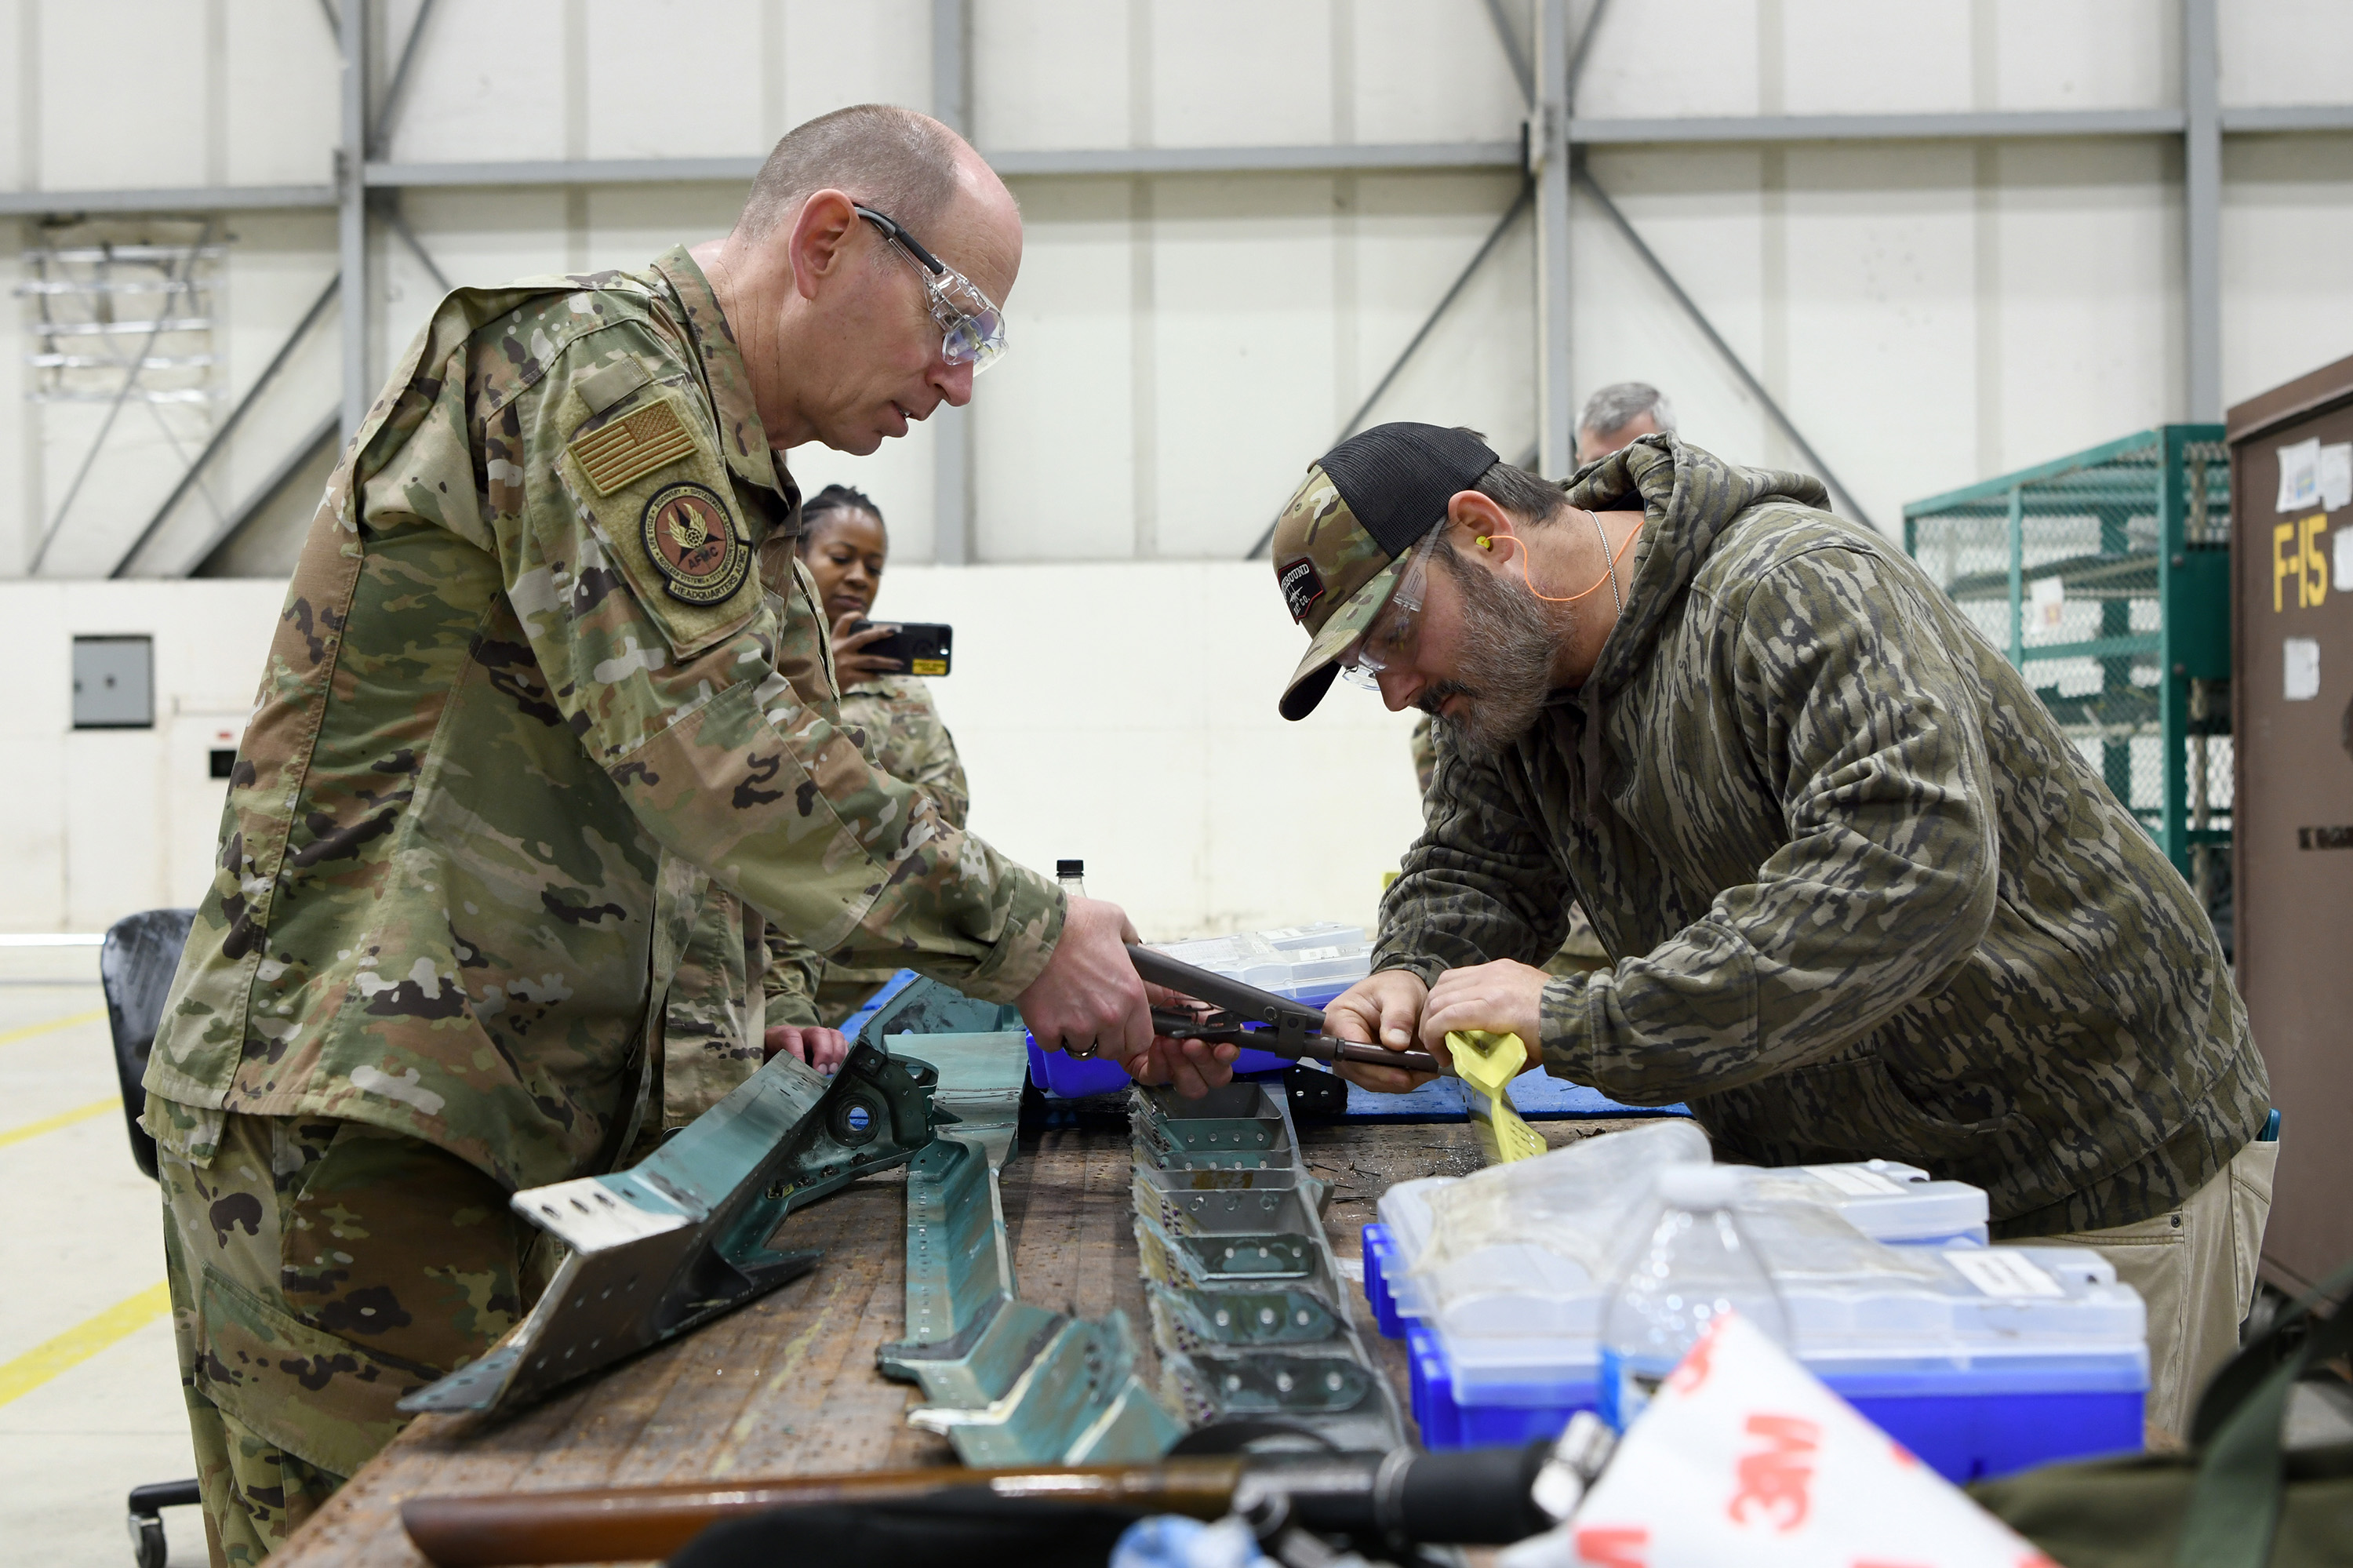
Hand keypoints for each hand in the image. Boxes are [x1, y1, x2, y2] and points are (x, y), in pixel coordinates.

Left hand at [763, 1022, 848, 1073]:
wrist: (774, 1053)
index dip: (797, 1052)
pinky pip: (842, 1043)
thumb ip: (767, 1073)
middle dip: (823, 1052)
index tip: (801, 1070)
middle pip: (817, 1033)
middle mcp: (802, 1033)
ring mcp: (817, 1037)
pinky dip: (844, 1055)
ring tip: (834, 1071)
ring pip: (833, 1035)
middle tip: (822, 1073)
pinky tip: (841, 1069)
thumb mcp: (763, 1066)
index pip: (790, 1037)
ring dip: (837, 1054)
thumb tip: (768, 1089)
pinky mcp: (829, 1044)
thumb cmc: (768, 1062)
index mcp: (780, 1036)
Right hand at [831, 611, 904, 680]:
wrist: (814, 690)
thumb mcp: (829, 656)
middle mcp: (839, 649)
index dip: (854, 616)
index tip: (863, 616)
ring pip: (871, 660)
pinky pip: (867, 676)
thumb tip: (872, 648)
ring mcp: (843, 663)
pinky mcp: (847, 677)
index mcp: (834, 641)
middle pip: (862, 637)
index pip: (843, 622)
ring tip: (899, 663)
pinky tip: (881, 677)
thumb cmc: (825, 672)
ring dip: (887, 662)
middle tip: (892, 631)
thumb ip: (844, 650)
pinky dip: (876, 676)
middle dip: (879, 633)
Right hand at [1015, 895, 1156, 1082]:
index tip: (1121, 1028)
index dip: (1130, 1035)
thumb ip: (1130, 939)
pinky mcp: (1048, 1030)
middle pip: (1112, 1050)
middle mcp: (1109, 1016)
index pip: (1142, 1040)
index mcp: (1131, 994)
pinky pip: (1053, 1044)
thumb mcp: (1114, 920)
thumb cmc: (1071, 923)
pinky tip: (1046, 1010)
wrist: (1029, 931)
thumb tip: (1134, 945)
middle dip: (1102, 1038)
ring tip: (1065, 1009)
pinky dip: (1049, 1033)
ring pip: (1081, 1049)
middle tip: (1089, 1017)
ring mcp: (1078, 1026)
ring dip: (1075, 1036)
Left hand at [1125, 988, 1240, 1099]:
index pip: (1226, 1055)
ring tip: (1173, 1041)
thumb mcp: (1183, 992)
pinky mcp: (1145, 1069)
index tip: (1223, 1048)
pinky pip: (1158, 1077)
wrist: (1121, 984)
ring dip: (1183, 1065)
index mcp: (1206, 1034)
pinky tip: (1157, 1044)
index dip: (1228, 1055)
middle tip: (1193, 1043)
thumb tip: (1226, 1027)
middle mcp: (1190, 1053)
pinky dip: (1160, 1062)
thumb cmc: (1152, 984)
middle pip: (1214, 1077)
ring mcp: (1169, 1064)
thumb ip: (1207, 1012)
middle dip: (1206, 1062)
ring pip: (1190, 1086)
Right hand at [1323, 969, 1438, 1093]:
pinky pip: (1380, 1081)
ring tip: (1426, 1069)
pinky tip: (1419, 1070)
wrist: (1399, 993)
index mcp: (1338, 1018)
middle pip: (1360, 1071)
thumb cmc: (1394, 987)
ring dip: (1399, 1080)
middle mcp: (1338, 1042)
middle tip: (1424, 1072)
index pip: (1350, 1050)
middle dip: (1392, 1075)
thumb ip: (1398, 1016)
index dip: (1376, 1064)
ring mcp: (1349, 1058)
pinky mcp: (1363, 1068)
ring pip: (1371, 1081)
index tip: (1402, 1072)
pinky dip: (1401, 1079)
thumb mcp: (1400, 994)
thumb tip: (1396, 1044)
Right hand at [1419, 959, 1548, 1065]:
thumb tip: (1464, 1065)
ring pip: (1446, 981)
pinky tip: (1457, 1005)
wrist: (1576, 1013)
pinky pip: (1463, 973)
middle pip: (1439, 998)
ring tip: (1442, 1023)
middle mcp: (1489, 983)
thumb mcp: (1516, 1058)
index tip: (1441, 1056)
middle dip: (1429, 1023)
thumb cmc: (1548, 1040)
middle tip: (1436, 1042)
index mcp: (1493, 1008)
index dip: (1431, 1038)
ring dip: (1437, 1004)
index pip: (1444, 1017)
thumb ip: (1486, 1060)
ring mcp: (1494, 970)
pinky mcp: (1500, 964)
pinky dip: (1452, 990)